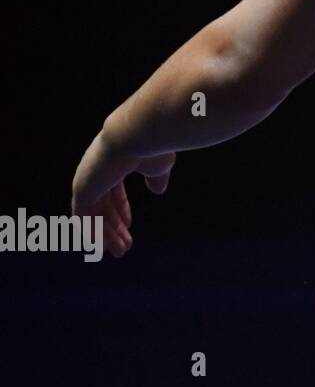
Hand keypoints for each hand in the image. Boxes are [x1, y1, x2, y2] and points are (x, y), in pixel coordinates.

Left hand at [71, 133, 174, 256]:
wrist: (137, 133)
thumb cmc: (152, 145)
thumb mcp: (159, 166)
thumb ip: (157, 177)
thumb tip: (158, 190)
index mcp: (114, 161)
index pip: (112, 190)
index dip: (120, 209)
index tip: (128, 226)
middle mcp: (97, 170)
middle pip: (102, 205)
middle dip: (113, 227)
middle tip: (123, 247)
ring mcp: (87, 178)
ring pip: (93, 213)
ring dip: (105, 235)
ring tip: (119, 252)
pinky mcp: (82, 188)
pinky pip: (83, 216)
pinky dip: (92, 232)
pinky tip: (101, 247)